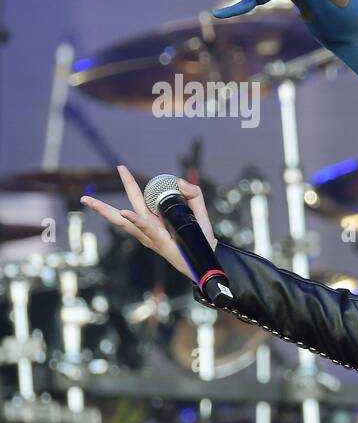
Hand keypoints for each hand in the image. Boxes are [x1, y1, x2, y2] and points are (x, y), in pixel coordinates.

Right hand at [80, 166, 216, 280]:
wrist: (207, 254)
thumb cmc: (199, 235)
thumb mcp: (197, 209)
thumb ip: (192, 193)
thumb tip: (179, 181)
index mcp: (152, 219)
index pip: (137, 198)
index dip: (129, 183)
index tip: (120, 168)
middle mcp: (147, 227)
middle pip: (122, 212)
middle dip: (102, 205)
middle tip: (84, 197)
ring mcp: (150, 235)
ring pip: (124, 221)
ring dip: (106, 211)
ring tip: (89, 202)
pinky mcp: (158, 239)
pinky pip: (144, 227)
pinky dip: (134, 219)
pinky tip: (124, 212)